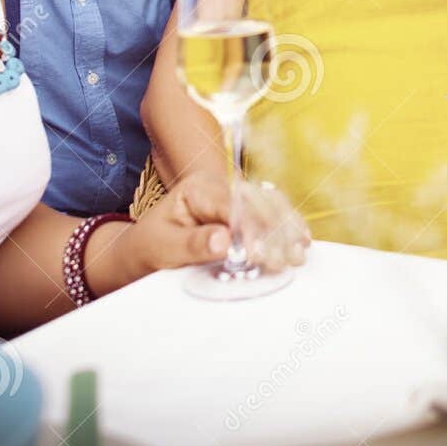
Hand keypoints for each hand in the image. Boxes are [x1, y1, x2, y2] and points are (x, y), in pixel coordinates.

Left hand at [128, 169, 309, 274]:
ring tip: (299, 254)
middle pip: (256, 202)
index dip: (248, 230)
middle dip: (275, 231)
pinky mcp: (243, 210)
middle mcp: (219, 186)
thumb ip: (193, 244)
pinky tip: (301, 239)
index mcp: (196, 188)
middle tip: (287, 259)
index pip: (230, 207)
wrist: (145, 247)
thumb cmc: (151, 246)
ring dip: (287, 228)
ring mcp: (233, 196)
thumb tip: (225, 241)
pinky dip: (287, 226)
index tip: (259, 254)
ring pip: (269, 204)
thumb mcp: (163, 247)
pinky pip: (271, 213)